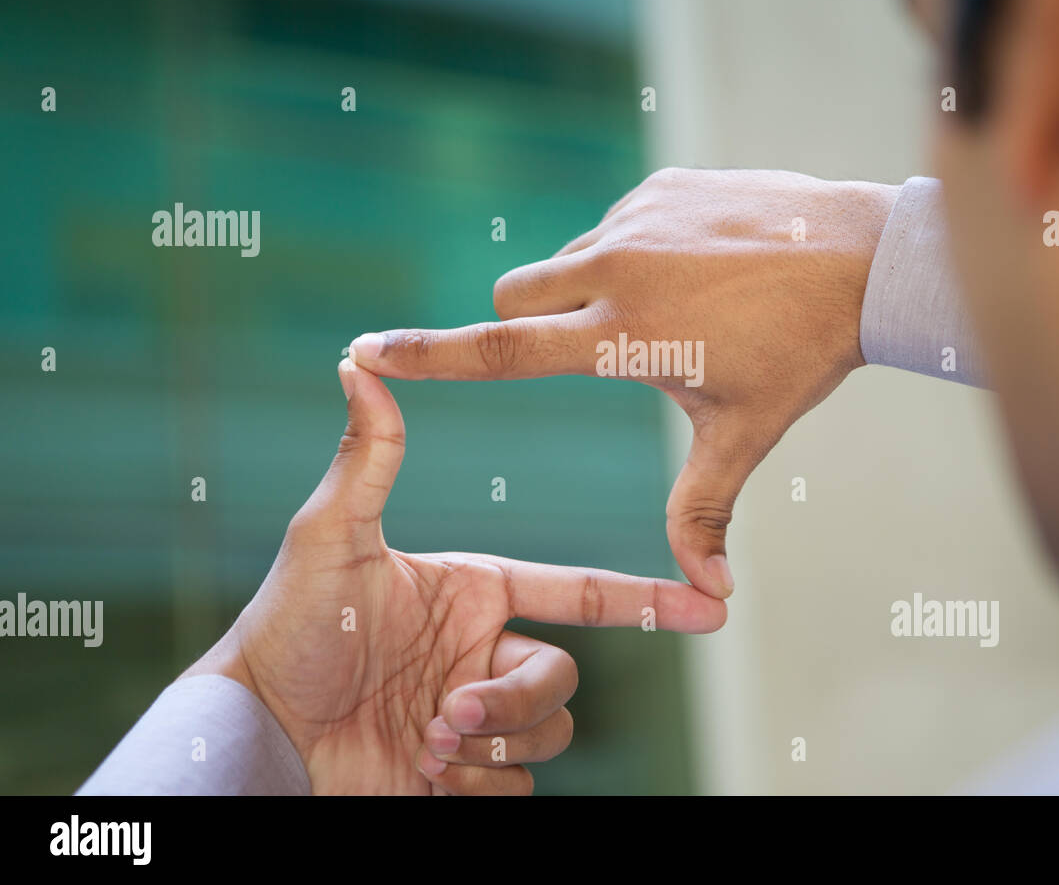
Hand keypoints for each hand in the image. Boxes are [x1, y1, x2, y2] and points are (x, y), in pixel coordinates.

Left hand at [186, 359, 724, 794]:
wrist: (260, 735)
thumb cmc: (289, 628)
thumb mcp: (332, 536)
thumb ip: (366, 456)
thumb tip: (360, 361)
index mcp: (477, 594)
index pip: (580, 592)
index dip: (646, 600)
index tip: (709, 606)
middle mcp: (484, 653)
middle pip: (561, 678)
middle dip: (514, 700)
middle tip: (446, 711)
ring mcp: (477, 716)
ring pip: (548, 734)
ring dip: (491, 745)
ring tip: (424, 742)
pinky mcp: (465, 774)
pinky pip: (518, 786)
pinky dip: (477, 786)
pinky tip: (422, 774)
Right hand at [347, 167, 898, 597]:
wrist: (864, 255)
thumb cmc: (801, 354)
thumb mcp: (744, 435)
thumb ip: (705, 510)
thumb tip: (709, 597)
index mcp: (622, 333)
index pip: (501, 349)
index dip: (427, 354)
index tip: (365, 347)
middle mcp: (615, 265)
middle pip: (516, 295)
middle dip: (530, 325)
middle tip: (605, 348)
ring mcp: (636, 216)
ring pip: (567, 258)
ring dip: (589, 290)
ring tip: (673, 311)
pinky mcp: (660, 185)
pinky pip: (614, 224)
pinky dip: (632, 252)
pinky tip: (698, 269)